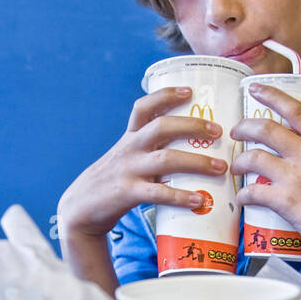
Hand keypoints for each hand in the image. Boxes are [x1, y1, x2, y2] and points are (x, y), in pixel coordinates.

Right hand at [56, 87, 229, 240]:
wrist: (81, 208)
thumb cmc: (114, 182)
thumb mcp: (127, 158)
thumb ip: (151, 151)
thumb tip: (193, 151)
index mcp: (130, 137)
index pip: (144, 107)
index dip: (165, 95)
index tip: (189, 91)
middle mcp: (129, 148)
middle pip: (162, 127)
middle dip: (192, 126)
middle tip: (218, 132)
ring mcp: (128, 170)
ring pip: (166, 159)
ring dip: (197, 162)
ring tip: (220, 167)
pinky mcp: (127, 193)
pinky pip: (158, 193)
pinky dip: (180, 196)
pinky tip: (199, 200)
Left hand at [229, 82, 300, 265]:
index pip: (296, 109)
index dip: (272, 95)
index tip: (255, 88)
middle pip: (266, 129)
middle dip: (244, 126)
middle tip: (236, 131)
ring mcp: (295, 176)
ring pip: (254, 158)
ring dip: (239, 161)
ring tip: (235, 168)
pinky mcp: (286, 200)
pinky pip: (254, 191)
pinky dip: (244, 194)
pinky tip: (243, 199)